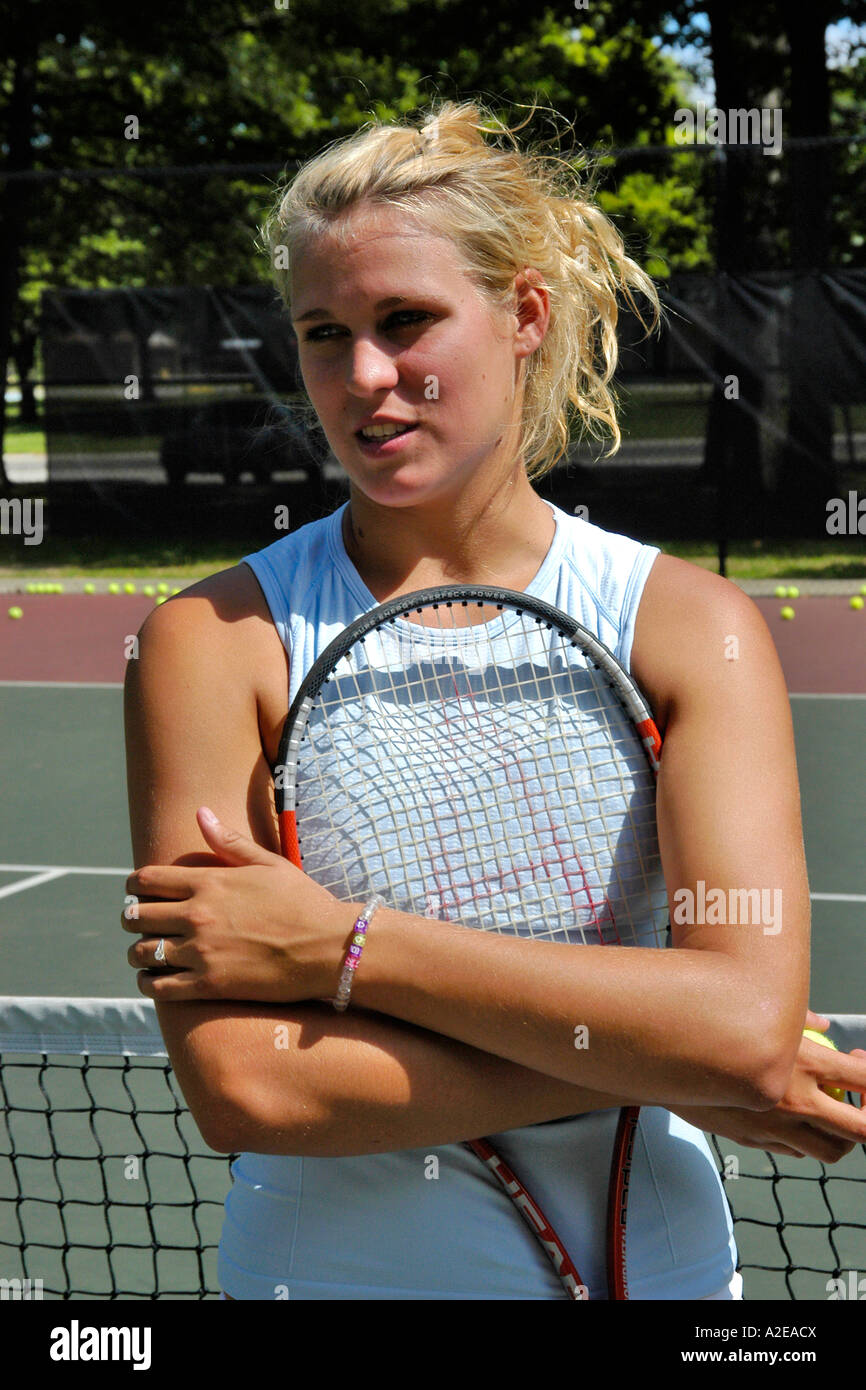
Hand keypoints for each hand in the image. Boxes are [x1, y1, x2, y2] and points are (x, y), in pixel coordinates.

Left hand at [123, 807, 357, 1002]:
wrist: (328, 948)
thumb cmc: (303, 902)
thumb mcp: (268, 863)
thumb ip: (229, 841)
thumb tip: (200, 812)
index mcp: (209, 882)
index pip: (146, 880)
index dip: (133, 885)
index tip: (136, 891)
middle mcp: (197, 915)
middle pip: (136, 916)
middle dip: (131, 917)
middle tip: (139, 922)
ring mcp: (201, 952)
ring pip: (141, 952)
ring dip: (137, 952)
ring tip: (145, 952)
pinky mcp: (209, 986)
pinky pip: (158, 987)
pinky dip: (148, 983)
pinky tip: (153, 979)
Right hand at [672, 1011, 865, 1161]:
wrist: (667, 1057)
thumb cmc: (713, 1025)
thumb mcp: (759, 1012)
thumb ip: (797, 1019)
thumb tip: (822, 1024)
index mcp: (805, 1064)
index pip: (864, 1082)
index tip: (863, 1067)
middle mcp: (796, 1100)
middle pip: (859, 1130)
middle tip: (862, 1109)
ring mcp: (776, 1126)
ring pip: (829, 1151)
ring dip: (838, 1138)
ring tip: (831, 1119)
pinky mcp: (755, 1140)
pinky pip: (794, 1151)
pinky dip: (803, 1141)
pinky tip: (792, 1119)